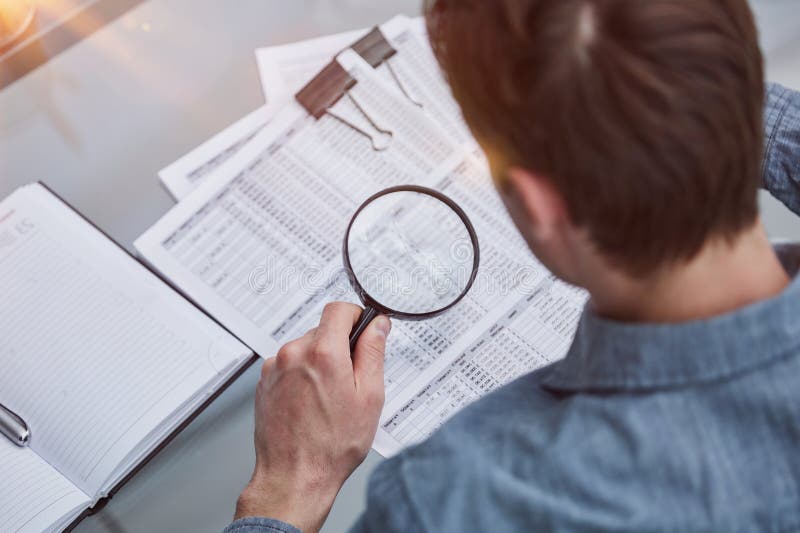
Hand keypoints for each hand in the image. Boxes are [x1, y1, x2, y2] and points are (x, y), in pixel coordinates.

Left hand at [235, 302, 390, 532]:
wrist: (294, 477)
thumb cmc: (332, 446)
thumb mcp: (369, 397)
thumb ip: (373, 353)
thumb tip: (377, 327)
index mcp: (323, 353)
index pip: (339, 310)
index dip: (356, 317)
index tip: (364, 330)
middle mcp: (294, 354)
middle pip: (323, 331)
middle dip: (340, 347)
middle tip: (350, 380)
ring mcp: (275, 367)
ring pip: (305, 349)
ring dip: (319, 363)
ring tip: (328, 399)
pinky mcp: (264, 382)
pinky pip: (289, 365)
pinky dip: (302, 377)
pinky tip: (311, 404)